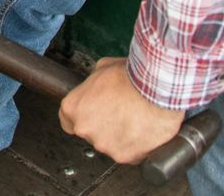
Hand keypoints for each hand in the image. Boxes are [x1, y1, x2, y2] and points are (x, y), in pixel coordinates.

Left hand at [58, 57, 185, 163]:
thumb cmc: (131, 77)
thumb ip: (94, 81)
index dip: (84, 116)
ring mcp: (103, 144)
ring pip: (109, 144)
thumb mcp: (103, 68)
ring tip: (134, 119)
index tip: (93, 114)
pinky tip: (142, 130)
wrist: (156, 89)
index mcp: (73, 107)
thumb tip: (97, 84)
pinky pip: (128, 154)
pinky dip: (135, 146)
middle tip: (120, 113)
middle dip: (103, 125)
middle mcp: (84, 128)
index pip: (68, 121)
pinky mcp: (124, 156)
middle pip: (90, 133)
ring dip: (119, 136)